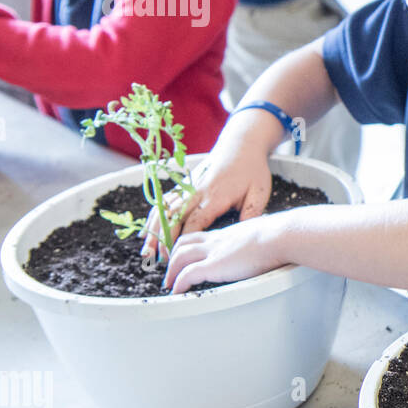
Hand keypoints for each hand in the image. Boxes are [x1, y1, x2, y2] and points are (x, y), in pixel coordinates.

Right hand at [141, 131, 271, 261]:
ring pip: (164, 210)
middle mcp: (197, 191)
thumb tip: (245, 235)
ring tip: (147, 251)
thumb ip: (252, 213)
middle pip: (174, 218)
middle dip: (164, 240)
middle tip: (160, 261)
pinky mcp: (184, 185)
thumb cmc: (252, 170)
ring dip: (154, 231)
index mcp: (216, 196)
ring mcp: (188, 187)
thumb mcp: (259, 192)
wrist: (241, 145)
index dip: (185, 238)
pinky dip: (154, 218)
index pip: (196, 221)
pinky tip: (147, 233)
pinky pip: (164, 202)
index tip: (179, 256)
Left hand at [162, 212, 288, 293]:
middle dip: (173, 256)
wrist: (281, 235)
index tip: (186, 257)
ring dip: (171, 271)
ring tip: (169, 284)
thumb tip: (268, 249)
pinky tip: (177, 292)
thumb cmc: (280, 236)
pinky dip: (178, 283)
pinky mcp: (215, 265)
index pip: (201, 236)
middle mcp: (217, 239)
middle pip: (184, 243)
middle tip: (171, 270)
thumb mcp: (264, 236)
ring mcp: (214, 251)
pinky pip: (187, 274)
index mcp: (229, 233)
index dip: (189, 246)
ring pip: (180, 256)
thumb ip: (258, 242)